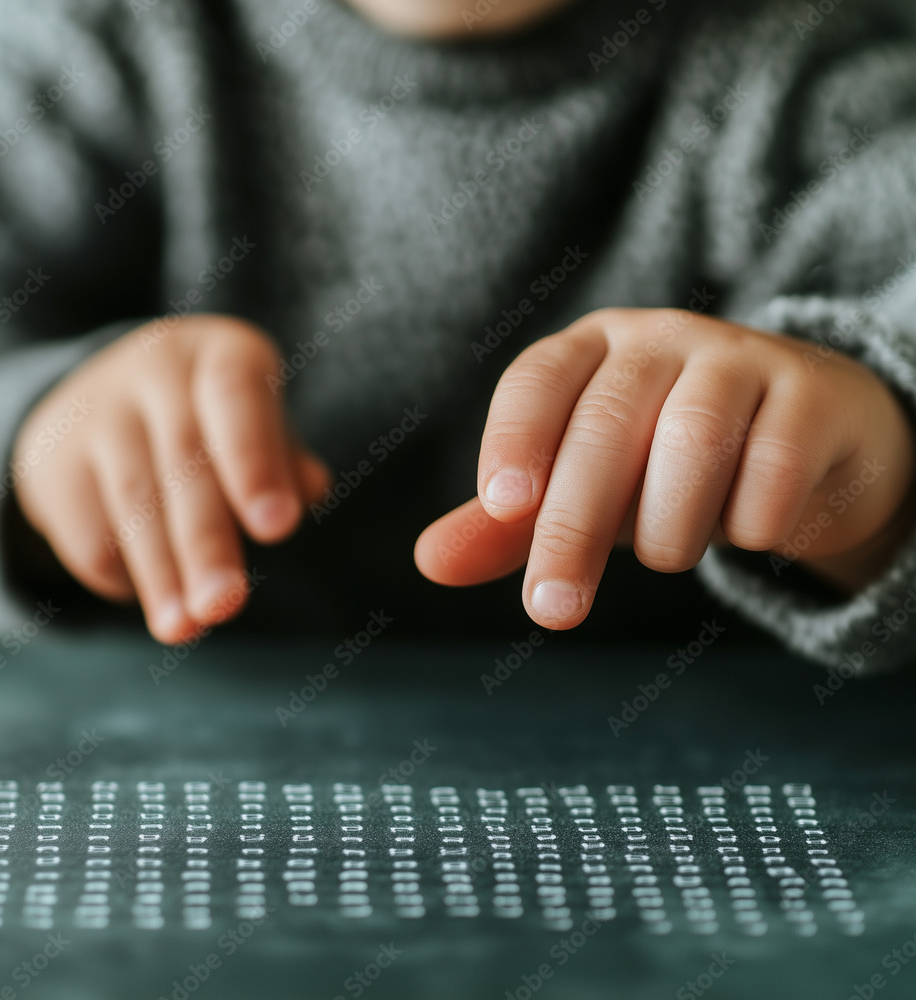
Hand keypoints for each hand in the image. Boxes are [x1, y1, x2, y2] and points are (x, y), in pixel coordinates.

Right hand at [13, 314, 329, 642]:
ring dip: (160, 574)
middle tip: (226, 605)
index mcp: (220, 354)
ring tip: (185, 629)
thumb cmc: (216, 418)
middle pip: (182, 464)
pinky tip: (154, 597)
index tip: (278, 529)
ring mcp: (96, 412)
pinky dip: (122, 572)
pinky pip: (88, 528)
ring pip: (132, 503)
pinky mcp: (52, 461)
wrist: (103, 395)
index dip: (255, 464)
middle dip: (205, 543)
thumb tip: (312, 489)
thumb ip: (285, 457)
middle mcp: (153, 370)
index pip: (236, 400)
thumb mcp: (258, 420)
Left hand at [415, 308, 915, 627]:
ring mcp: (740, 357)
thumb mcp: (583, 490)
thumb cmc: (664, 466)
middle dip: (572, 528)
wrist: (801, 441)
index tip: (502, 508)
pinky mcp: (810, 395)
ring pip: (691, 441)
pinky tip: (747, 527)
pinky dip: (751, 521)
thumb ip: (509, 525)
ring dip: (672, 528)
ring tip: (673, 553)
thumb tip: (427, 563)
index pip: (537, 382)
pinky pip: (772, 466)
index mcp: (590, 351)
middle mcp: (659, 340)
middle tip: (553, 609)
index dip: (514, 439)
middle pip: (605, 425)